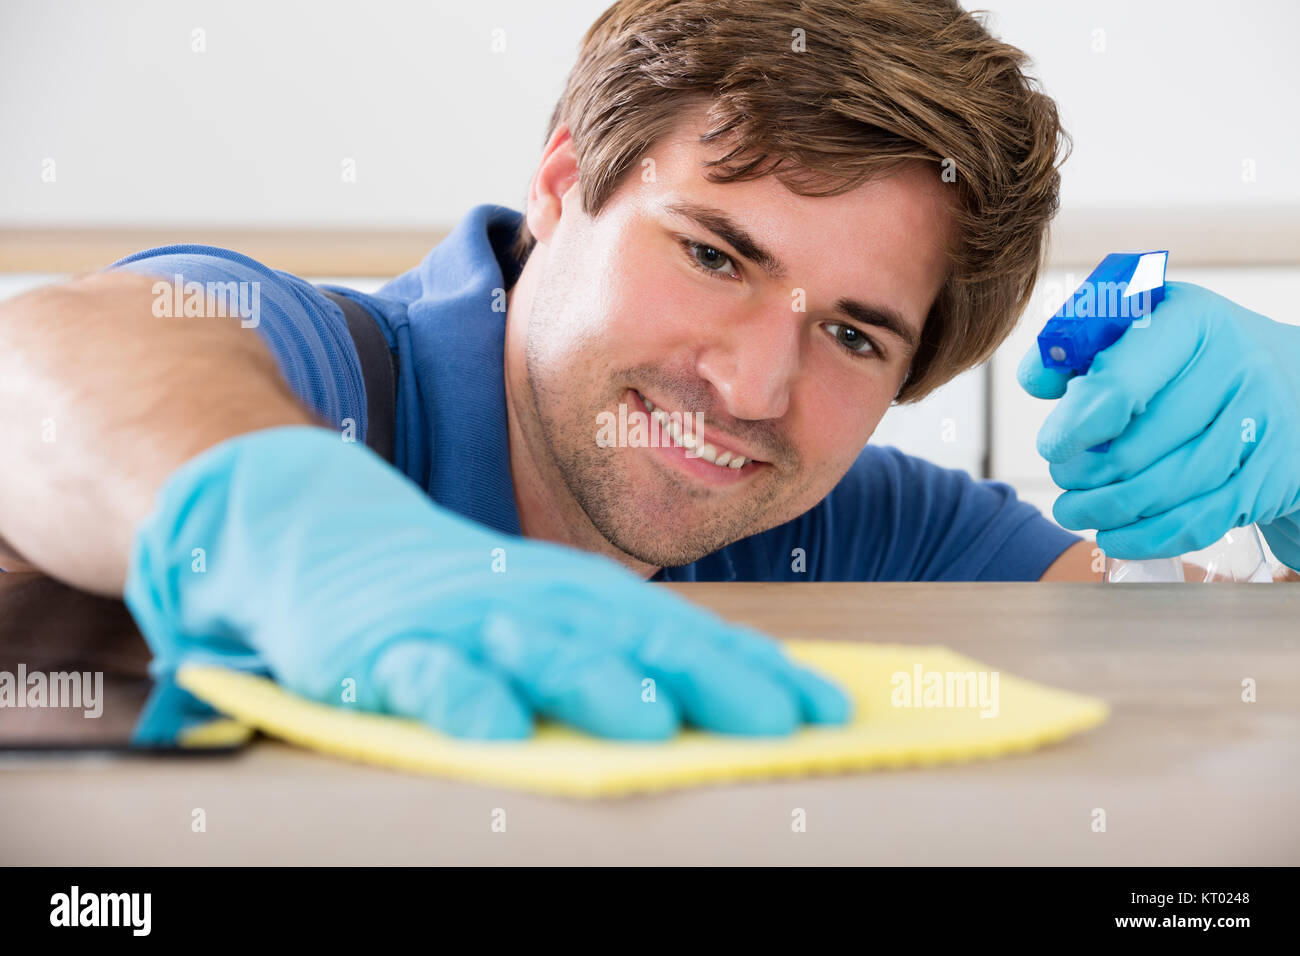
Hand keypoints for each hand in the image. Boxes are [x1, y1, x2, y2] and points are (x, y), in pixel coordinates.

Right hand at [125, 426, 850, 738]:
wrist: (316, 527)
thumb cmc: (446, 586)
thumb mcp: (539, 609)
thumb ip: (608, 648)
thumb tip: (703, 700)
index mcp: (576, 593)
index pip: (684, 631)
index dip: (754, 669)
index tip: (823, 707)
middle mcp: (531, 600)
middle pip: (634, 640)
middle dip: (711, 679)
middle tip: (780, 720)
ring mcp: (460, 619)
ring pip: (537, 652)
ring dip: (593, 684)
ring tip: (650, 721)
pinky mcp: (386, 646)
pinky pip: (427, 675)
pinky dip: (459, 696)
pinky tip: (493, 728)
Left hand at [1017, 282, 1299, 568]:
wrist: (1293, 385)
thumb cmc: (1192, 361)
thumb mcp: (1140, 333)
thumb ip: (1077, 351)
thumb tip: (1036, 380)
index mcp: (1190, 321)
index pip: (1119, 385)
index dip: (1075, 426)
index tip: (1053, 446)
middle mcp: (1237, 367)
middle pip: (1135, 449)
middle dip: (1083, 474)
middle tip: (1063, 477)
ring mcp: (1264, 424)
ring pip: (1163, 491)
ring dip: (1104, 510)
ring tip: (1073, 509)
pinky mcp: (1275, 476)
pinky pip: (1198, 522)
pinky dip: (1145, 538)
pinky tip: (1113, 536)